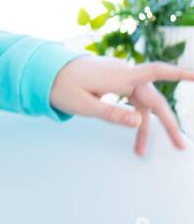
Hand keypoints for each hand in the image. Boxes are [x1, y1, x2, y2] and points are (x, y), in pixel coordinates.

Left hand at [49, 55, 193, 154]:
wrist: (44, 71)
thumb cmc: (61, 86)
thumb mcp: (83, 105)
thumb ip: (112, 113)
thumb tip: (140, 122)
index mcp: (119, 76)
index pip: (156, 72)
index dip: (179, 75)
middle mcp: (124, 74)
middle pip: (153, 99)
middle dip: (167, 124)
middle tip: (180, 145)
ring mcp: (120, 77)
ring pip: (142, 104)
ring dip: (145, 127)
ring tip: (142, 152)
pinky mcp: (115, 81)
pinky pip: (131, 100)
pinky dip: (133, 117)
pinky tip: (135, 135)